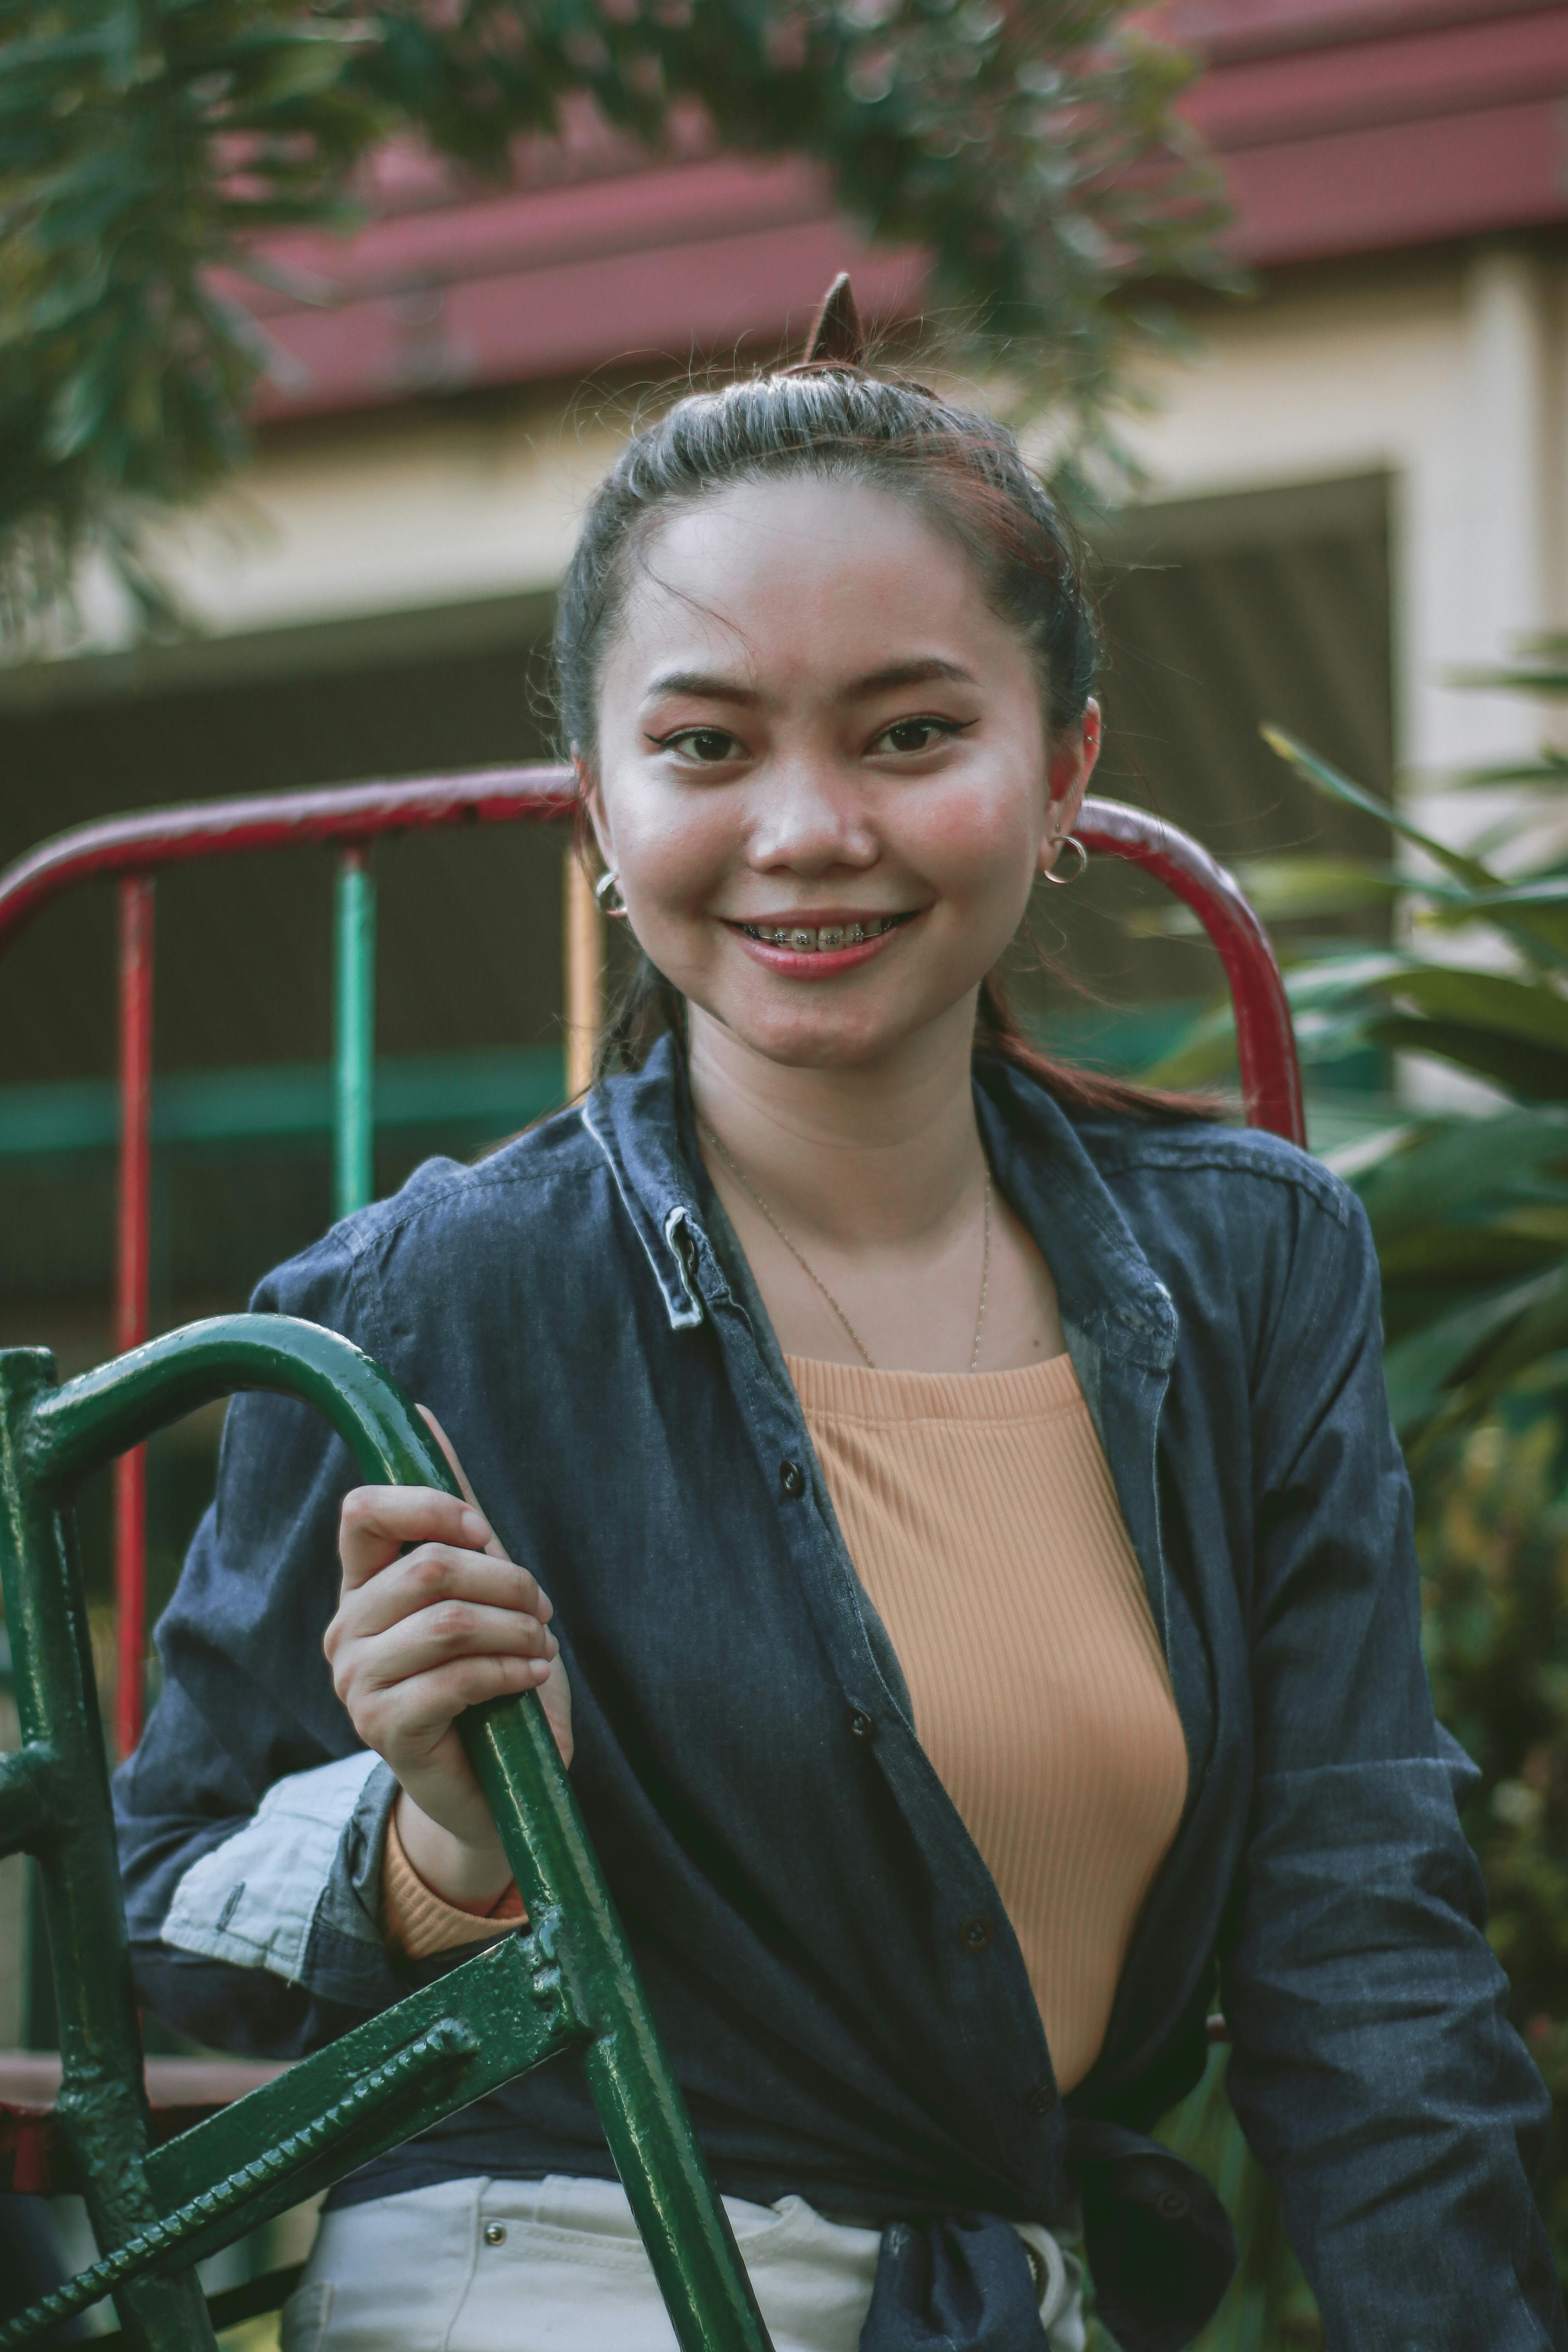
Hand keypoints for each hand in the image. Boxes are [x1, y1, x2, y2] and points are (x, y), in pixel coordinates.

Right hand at [323, 1409, 572, 1909]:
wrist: (497, 1786)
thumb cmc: (490, 1677)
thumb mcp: (481, 1585)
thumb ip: (454, 1512)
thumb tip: (423, 1413)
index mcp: (362, 1587)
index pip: (362, 1513)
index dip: (429, 1508)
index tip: (481, 1530)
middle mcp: (346, 1630)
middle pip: (428, 1567)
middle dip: (507, 1579)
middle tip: (540, 1609)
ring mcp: (358, 1683)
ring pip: (448, 1621)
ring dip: (516, 1628)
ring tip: (539, 1646)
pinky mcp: (385, 1730)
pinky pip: (455, 1678)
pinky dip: (510, 1670)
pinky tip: (530, 1677)